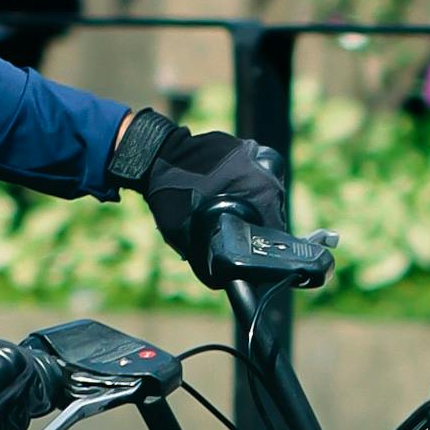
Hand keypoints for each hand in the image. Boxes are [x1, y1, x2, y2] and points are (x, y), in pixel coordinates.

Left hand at [115, 113, 286, 267]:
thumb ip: (203, 261)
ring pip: (260, 191)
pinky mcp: (245, 146)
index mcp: (263, 192)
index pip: (274, 230)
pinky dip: (238, 182)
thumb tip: (219, 283)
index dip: (259, 245)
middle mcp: (267, 172)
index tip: (242, 249)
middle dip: (250, 222)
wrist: (155, 153)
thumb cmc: (170, 193)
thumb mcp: (182, 234)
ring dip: (246, 201)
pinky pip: (249, 173)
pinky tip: (217, 188)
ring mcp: (257, 155)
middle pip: (269, 210)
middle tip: (226, 228)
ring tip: (220, 206)